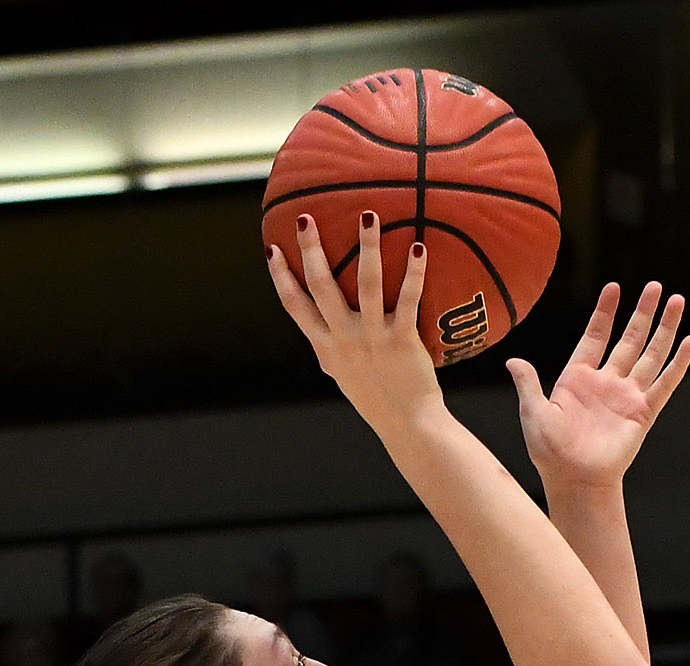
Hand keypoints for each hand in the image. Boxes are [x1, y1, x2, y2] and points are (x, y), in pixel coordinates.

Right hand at [267, 213, 443, 436]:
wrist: (408, 427)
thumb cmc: (378, 399)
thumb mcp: (345, 375)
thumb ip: (333, 350)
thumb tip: (325, 334)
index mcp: (326, 347)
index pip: (294, 307)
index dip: (281, 277)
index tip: (271, 248)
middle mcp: (344, 340)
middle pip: (320, 286)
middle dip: (310, 250)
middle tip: (305, 217)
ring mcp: (372, 339)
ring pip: (367, 284)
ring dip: (367, 246)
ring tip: (369, 214)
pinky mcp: (402, 341)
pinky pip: (408, 299)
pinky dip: (414, 273)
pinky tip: (418, 246)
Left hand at [506, 282, 689, 492]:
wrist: (575, 481)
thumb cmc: (550, 453)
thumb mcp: (534, 413)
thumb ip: (528, 384)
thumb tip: (512, 360)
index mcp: (578, 378)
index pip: (595, 336)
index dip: (605, 312)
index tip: (613, 288)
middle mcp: (606, 383)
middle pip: (629, 339)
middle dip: (642, 312)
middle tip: (654, 285)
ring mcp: (627, 396)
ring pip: (651, 354)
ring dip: (664, 328)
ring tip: (677, 301)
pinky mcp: (643, 412)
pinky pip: (665, 383)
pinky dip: (679, 363)